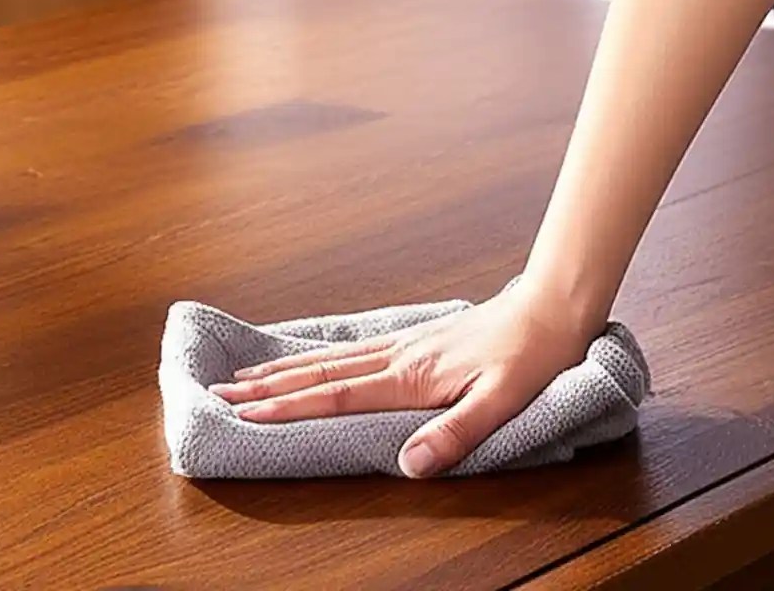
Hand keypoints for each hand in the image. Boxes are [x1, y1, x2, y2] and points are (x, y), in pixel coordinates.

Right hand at [209, 282, 596, 477]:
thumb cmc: (531, 355)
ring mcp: (402, 345)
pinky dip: (316, 355)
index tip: (247, 413)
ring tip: (246, 376)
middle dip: (267, 386)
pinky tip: (306, 357)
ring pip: (330, 358)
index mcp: (412, 377)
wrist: (551, 306)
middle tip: (222, 394)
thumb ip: (456, 434)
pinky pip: (350, 348)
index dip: (288, 407)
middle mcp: (397, 358)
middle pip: (319, 374)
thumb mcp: (503, 402)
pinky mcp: (413, 339)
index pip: (336, 396)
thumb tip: (407, 466)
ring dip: (284, 369)